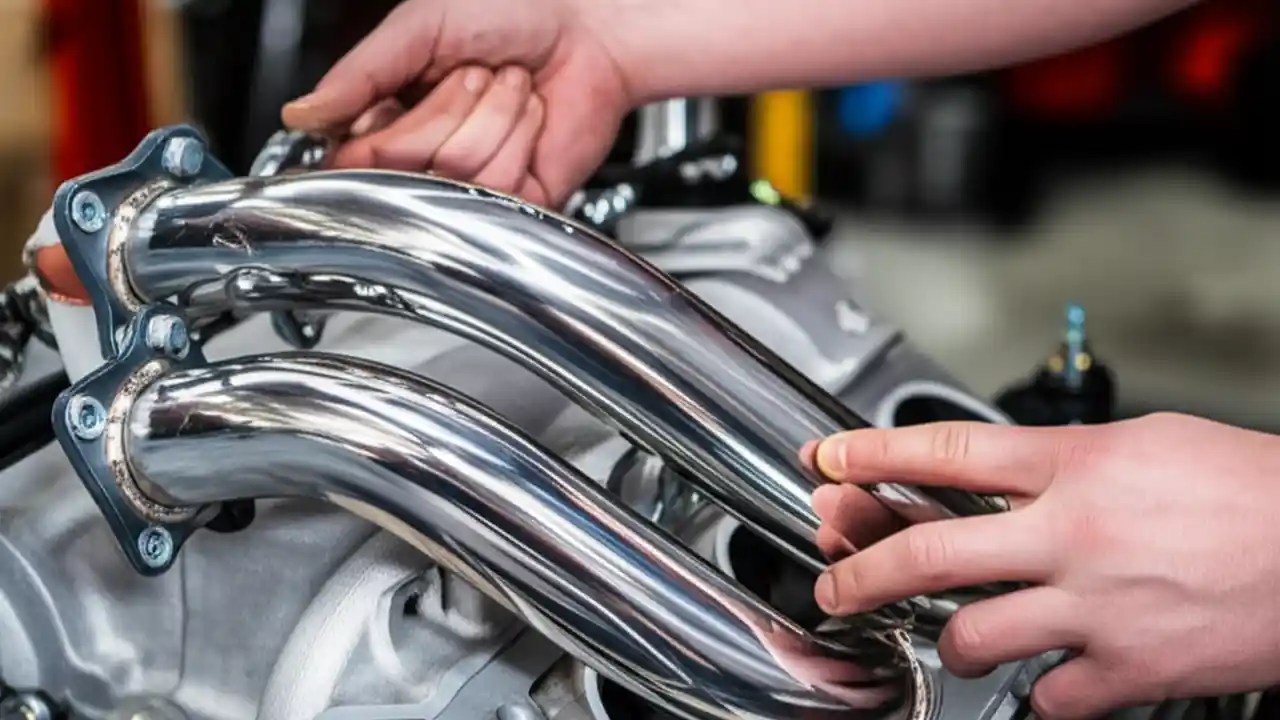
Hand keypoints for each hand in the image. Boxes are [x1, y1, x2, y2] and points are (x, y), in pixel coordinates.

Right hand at [280, 0, 634, 206]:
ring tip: (508, 88)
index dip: (378, 135)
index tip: (400, 102)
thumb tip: (299, 116)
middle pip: (403, 167)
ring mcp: (473, 181)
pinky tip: (531, 115)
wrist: (592, 26)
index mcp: (391, 113)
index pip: (353, 158)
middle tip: (472, 74)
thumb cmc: (514, 11)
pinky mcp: (518, 199)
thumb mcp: (419, 27)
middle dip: (445, 107)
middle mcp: (429, 153)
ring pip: (455, 174)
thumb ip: (357, 75)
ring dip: (490, 115)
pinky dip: (519, 136)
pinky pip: (498, 189)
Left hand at [809, 414, 1279, 717]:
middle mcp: (1073, 535)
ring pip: (972, 635)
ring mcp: (1097, 607)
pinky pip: (1048, 698)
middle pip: (931, 552)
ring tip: (959, 637)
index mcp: (1075, 464)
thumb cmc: (1249, 489)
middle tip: (834, 585)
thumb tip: (996, 477)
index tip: (831, 460)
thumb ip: (1058, 462)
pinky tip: (1047, 678)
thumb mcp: (1142, 443)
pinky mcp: (1130, 669)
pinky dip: (1037, 693)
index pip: (945, 451)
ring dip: (951, 641)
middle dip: (862, 571)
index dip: (871, 454)